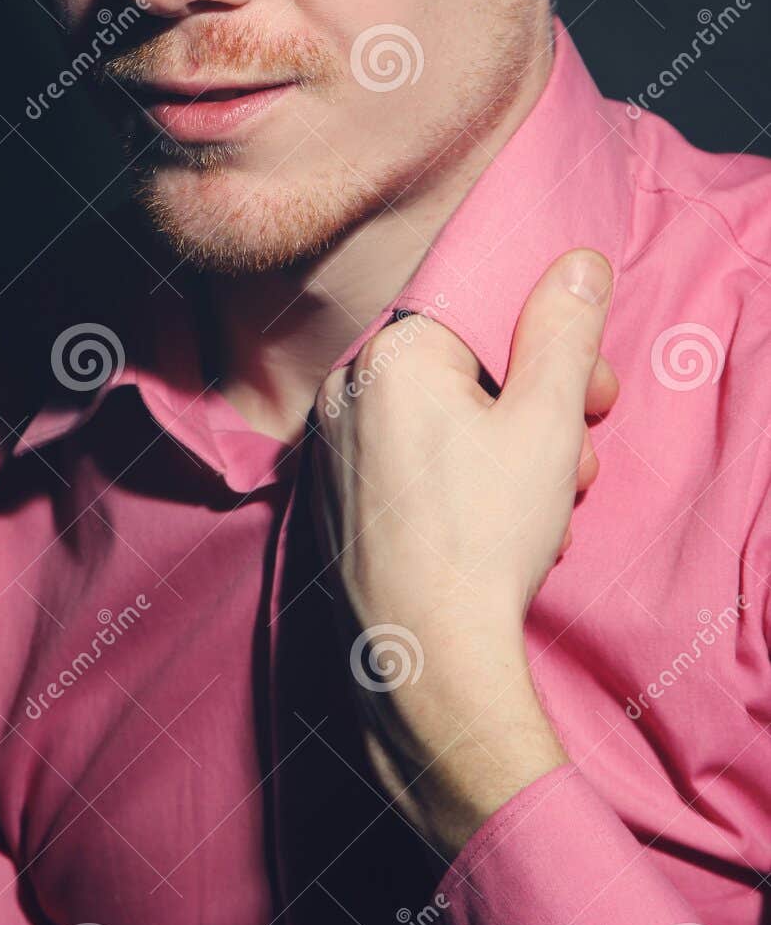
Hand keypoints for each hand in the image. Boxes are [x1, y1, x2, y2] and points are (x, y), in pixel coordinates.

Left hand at [308, 248, 617, 855]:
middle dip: (536, 408)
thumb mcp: (547, 423)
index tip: (592, 393)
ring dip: (508, 453)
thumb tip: (576, 267)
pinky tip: (496, 528)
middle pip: (466, 369)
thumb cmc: (483, 538)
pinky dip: (459, 482)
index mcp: (393, 354)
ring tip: (544, 509)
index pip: (485, 312)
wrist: (423, 658)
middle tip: (581, 458)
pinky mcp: (334, 498)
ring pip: (443, 421)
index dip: (551, 348)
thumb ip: (562, 333)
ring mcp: (332, 447)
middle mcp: (346, 389)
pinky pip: (409, 463)